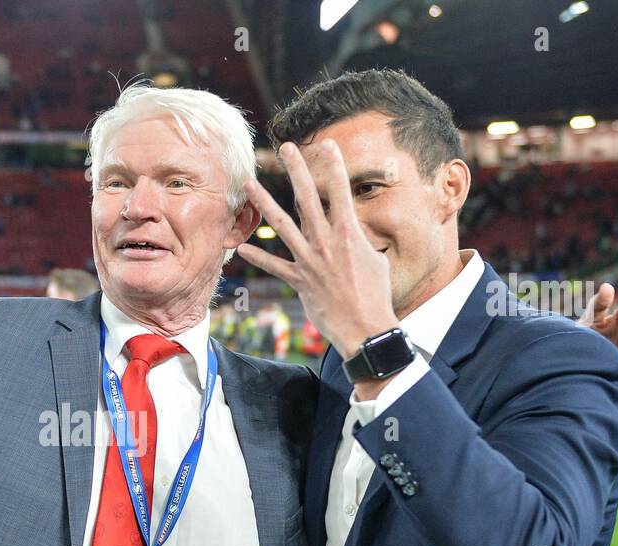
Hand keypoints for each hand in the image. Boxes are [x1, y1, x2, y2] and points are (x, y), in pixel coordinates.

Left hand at [236, 141, 398, 368]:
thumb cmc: (376, 295)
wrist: (366, 328)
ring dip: (264, 202)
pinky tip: (241, 247)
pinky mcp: (299, 281)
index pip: (340, 192)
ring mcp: (310, 260)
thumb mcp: (375, 259)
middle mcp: (327, 242)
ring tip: (249, 184)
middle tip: (286, 147)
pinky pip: (274, 266)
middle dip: (297, 170)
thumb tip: (354, 234)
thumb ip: (360, 242)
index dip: (333, 166)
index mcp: (350, 233)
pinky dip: (258, 257)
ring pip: (282, 225)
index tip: (327, 144)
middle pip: (308, 198)